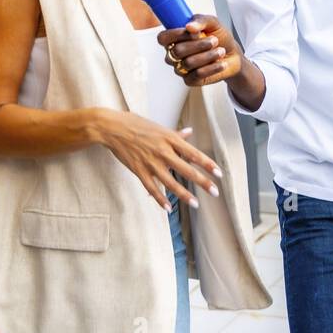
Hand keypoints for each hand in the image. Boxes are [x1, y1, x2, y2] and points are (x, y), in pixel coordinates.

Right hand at [95, 110, 221, 210]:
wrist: (112, 128)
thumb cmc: (136, 124)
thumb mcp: (159, 127)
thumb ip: (175, 134)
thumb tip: (189, 133)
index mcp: (170, 139)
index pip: (194, 153)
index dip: (208, 164)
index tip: (219, 173)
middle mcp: (163, 151)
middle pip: (187, 169)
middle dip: (202, 182)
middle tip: (215, 192)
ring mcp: (150, 162)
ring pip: (171, 182)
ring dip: (184, 194)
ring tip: (195, 204)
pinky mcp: (139, 170)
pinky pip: (152, 188)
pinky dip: (160, 199)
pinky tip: (168, 208)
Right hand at [158, 15, 242, 86]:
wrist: (233, 54)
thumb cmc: (219, 37)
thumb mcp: (212, 22)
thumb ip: (200, 20)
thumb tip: (189, 26)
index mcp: (175, 38)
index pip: (163, 38)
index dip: (176, 35)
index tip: (194, 32)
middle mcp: (174, 54)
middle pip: (177, 51)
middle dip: (199, 45)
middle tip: (214, 41)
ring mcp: (181, 68)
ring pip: (188, 63)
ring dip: (209, 55)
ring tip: (221, 51)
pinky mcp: (190, 80)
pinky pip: (197, 74)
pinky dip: (212, 67)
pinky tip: (221, 63)